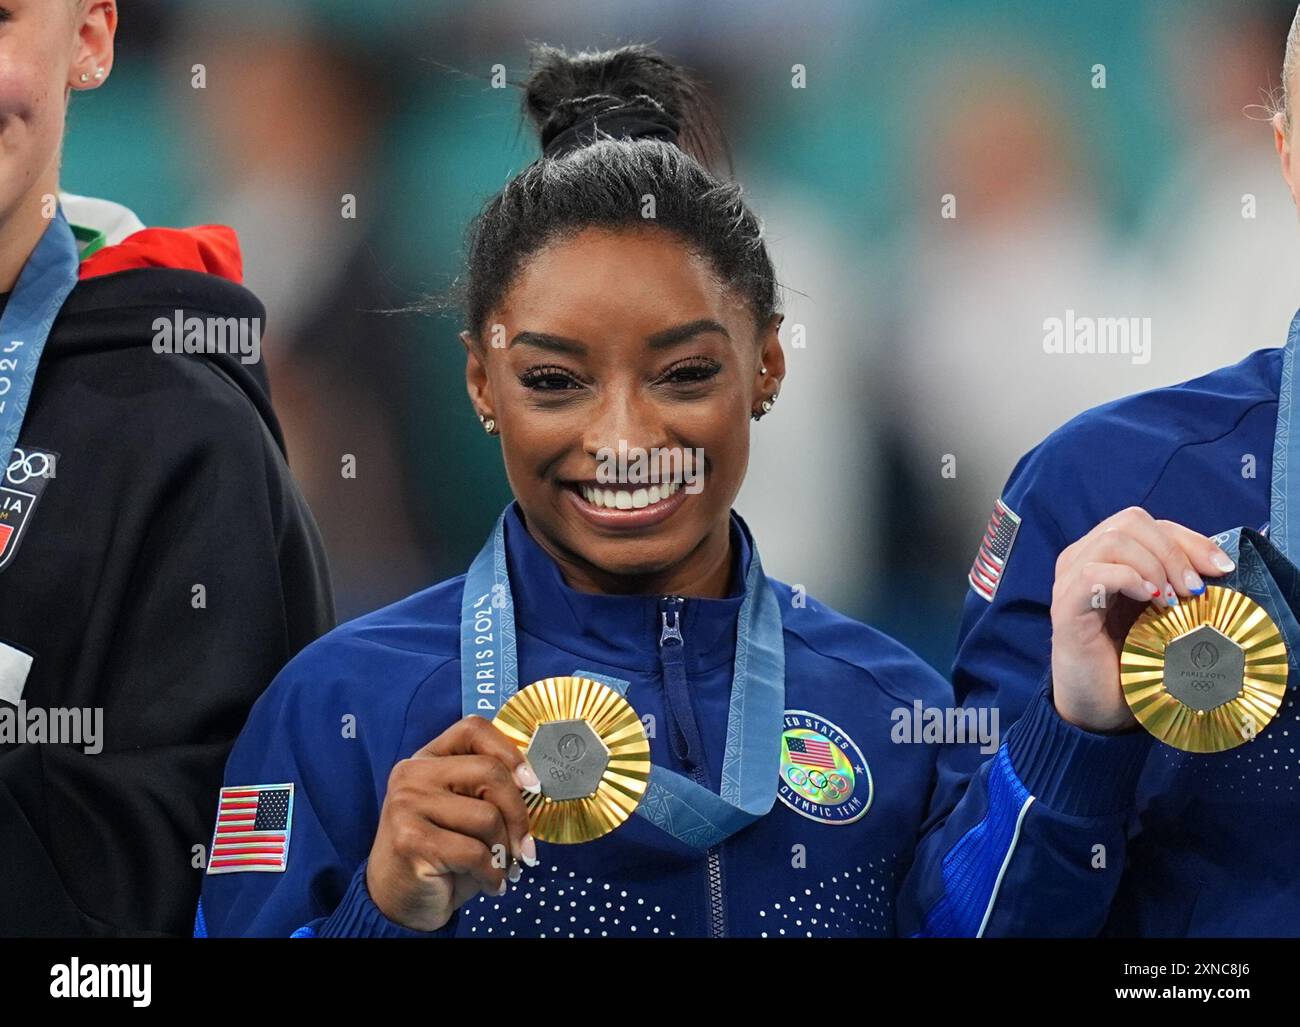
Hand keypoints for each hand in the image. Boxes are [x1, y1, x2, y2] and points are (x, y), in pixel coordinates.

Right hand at [366, 715, 540, 930]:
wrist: (398, 903)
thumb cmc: (442, 856)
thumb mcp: (465, 814)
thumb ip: (489, 791)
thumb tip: (534, 785)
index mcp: (428, 758)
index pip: (474, 729)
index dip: (510, 751)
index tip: (532, 783)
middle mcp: (412, 774)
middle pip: (489, 772)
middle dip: (519, 813)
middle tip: (525, 846)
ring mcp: (407, 805)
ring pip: (487, 816)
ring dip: (504, 850)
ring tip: (501, 867)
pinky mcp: (410, 841)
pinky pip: (474, 852)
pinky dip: (493, 873)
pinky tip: (491, 884)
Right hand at [1049, 507, 1234, 732]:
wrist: (1099, 706)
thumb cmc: (1131, 659)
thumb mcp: (1163, 613)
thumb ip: (1178, 583)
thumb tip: (1217, 565)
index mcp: (1104, 556)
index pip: (1147, 524)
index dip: (1189, 539)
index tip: (1220, 569)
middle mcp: (1081, 560)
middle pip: (1130, 521)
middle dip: (1173, 551)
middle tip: (1193, 590)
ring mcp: (1069, 581)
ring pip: (1113, 540)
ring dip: (1154, 566)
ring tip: (1171, 601)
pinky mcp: (1065, 607)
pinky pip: (1093, 573)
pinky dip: (1129, 579)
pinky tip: (1148, 601)